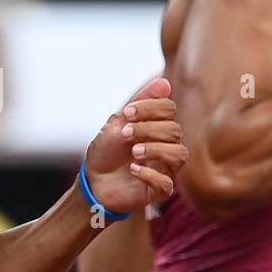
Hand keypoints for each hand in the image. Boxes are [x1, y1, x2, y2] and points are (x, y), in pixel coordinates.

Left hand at [83, 77, 187, 213]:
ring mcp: (164, 168)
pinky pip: (168, 183)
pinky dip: (150, 174)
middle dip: (149, 129)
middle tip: (126, 134)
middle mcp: (165, 146)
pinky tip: (134, 169)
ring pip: (179, 155)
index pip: (169, 109)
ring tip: (134, 152)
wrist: (92, 182)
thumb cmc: (106, 152)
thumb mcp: (117, 123)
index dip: (151, 107)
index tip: (127, 113)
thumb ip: (140, 103)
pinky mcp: (158, 190)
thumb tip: (164, 82)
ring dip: (156, 150)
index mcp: (157, 127)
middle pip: (175, 130)